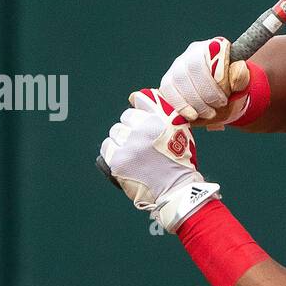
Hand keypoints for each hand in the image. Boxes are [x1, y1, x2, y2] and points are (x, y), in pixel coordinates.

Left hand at [96, 88, 220, 232]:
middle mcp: (141, 131)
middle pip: (122, 122)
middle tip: (142, 147)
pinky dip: (113, 154)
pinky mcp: (118, 161)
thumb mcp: (179, 128)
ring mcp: (128, 147)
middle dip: (130, 132)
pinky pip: (106, 148)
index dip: (139, 121)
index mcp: (156, 120)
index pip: (133, 108)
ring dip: (121, 142)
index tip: (146, 133)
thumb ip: (160, 108)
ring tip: (135, 155)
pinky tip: (126, 160)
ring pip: (114, 134)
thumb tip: (134, 96)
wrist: (176, 188)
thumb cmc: (179, 158)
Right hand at [158, 36, 251, 126]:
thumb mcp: (242, 83)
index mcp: (211, 47)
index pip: (202, 61)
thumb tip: (237, 69)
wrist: (223, 99)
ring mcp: (178, 66)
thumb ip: (241, 75)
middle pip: (186, 72)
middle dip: (200, 97)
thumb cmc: (232, 88)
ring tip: (207, 114)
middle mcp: (191, 53)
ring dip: (190, 103)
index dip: (210, 85)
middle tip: (213, 112)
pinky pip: (166, 90)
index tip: (222, 102)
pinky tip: (191, 115)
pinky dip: (179, 105)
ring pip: (174, 81)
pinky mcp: (169, 81)